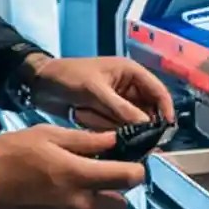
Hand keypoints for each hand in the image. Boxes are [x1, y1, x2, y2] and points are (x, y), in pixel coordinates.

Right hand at [0, 125, 144, 208]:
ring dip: (85, 205)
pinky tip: (39, 203)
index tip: (130, 165)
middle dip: (115, 195)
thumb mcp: (46, 136)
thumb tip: (114, 140)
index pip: (128, 178)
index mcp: (77, 176)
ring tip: (56, 188)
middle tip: (98, 180)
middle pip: (119, 208)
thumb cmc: (7, 155)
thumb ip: (84, 141)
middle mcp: (75, 206)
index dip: (135, 170)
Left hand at [27, 55, 175, 129]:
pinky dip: (101, 126)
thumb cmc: (69, 76)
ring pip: (128, 122)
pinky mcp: (104, 114)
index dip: (165, 108)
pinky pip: (113, 126)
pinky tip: (83, 116)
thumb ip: (121, 108)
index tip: (166, 128)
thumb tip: (146, 125)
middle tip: (130, 135)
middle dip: (136, 122)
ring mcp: (116, 102)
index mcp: (130, 73)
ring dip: (110, 122)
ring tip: (87, 112)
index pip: (158, 91)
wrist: (41, 83)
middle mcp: (128, 88)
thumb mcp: (95, 90)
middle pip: (146, 111)